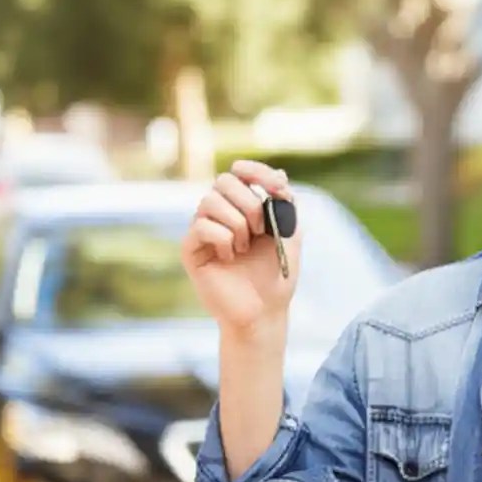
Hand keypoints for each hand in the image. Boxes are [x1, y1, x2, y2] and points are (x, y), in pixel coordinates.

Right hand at [181, 161, 301, 334]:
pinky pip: (202, 226)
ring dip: (238, 224)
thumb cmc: (277, 274)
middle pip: (224, 181)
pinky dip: (224, 239)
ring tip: (245, 248)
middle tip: (262, 230)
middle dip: (250, 203)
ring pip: (211, 201)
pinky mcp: (190, 248)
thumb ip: (286, 203)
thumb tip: (280, 174)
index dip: (256, 171)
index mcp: (241, 206)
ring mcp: (202, 229)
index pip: (239, 173)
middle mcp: (219, 214)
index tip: (277, 186)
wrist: (265, 310)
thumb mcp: (290, 232)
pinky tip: (229, 257)